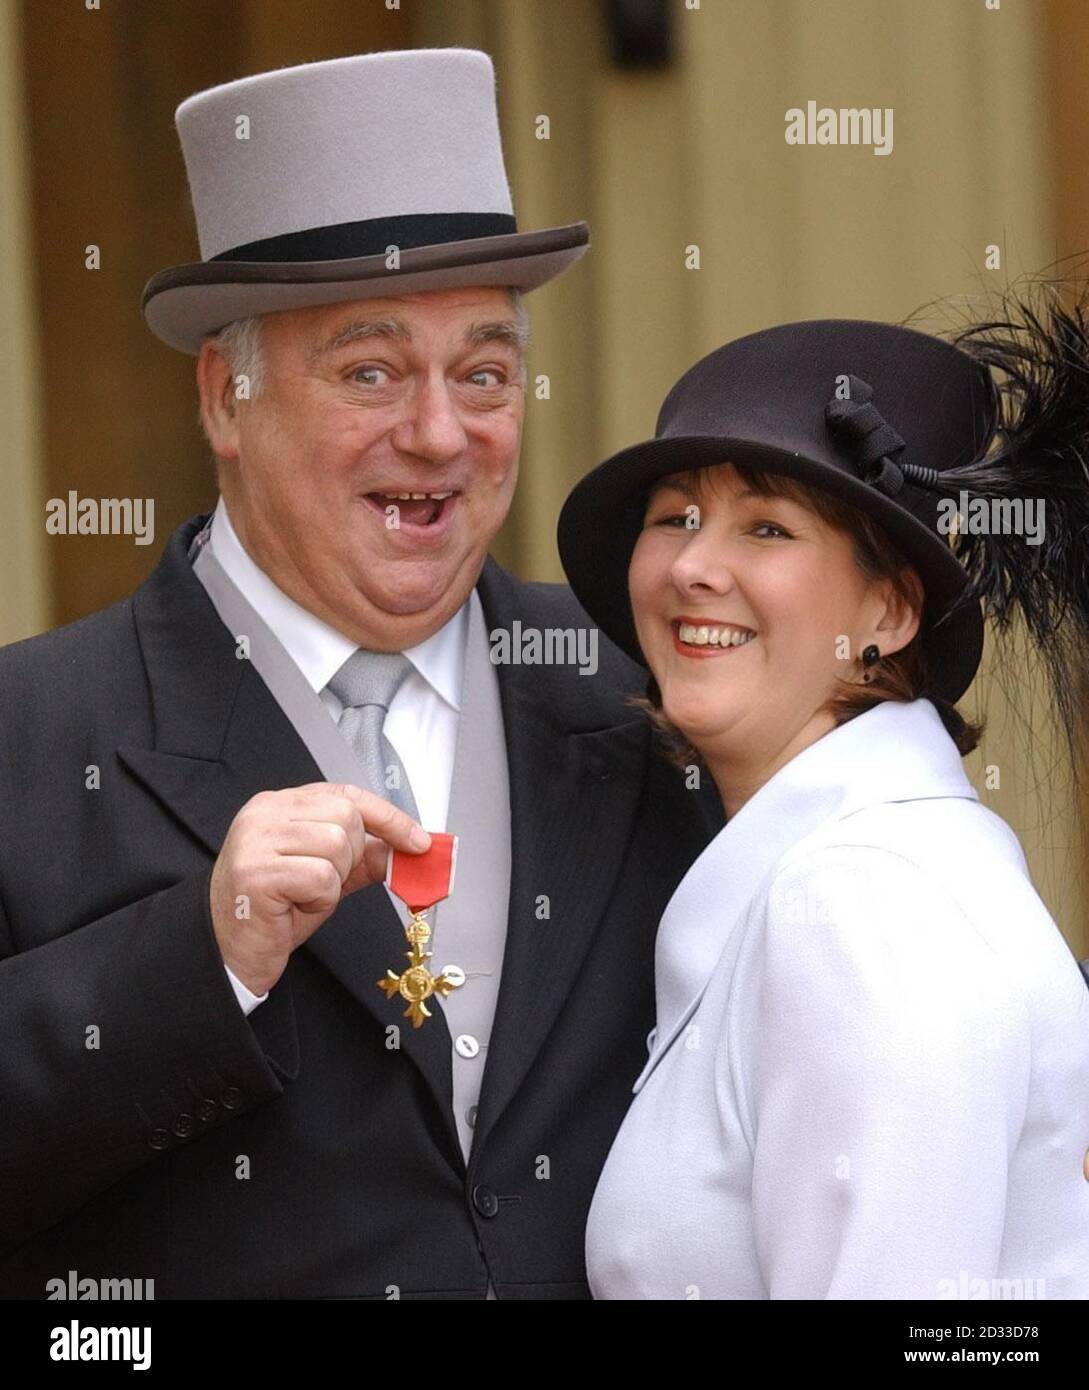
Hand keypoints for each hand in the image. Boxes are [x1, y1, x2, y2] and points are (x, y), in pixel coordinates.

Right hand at [209, 782, 429, 995]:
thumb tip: (407, 847)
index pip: (346, 794)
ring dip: (333, 881)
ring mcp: (256, 840)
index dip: (388, 817)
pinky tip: (294, 907)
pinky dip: (320, 899)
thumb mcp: (326, 876)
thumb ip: (362, 856)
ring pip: (336, 844)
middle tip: (322, 883)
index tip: (418, 841)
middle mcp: (264, 813)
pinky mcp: (257, 871)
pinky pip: (321, 876)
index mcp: (279, 805)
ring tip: (303, 896)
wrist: (230, 952)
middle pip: (346, 816)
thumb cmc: (274, 911)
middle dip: (350, 857)